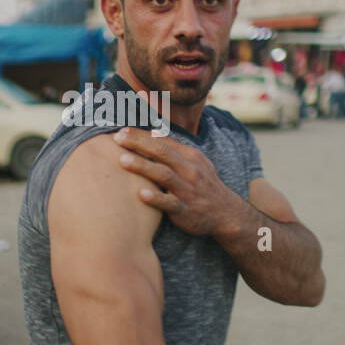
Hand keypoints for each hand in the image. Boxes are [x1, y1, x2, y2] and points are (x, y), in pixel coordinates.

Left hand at [112, 127, 239, 236]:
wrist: (226, 214)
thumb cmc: (203, 185)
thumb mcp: (195, 163)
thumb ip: (174, 150)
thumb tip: (151, 134)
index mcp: (190, 157)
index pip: (164, 141)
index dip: (142, 135)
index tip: (121, 130)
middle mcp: (189, 170)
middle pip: (162, 152)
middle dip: (139, 143)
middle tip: (117, 138)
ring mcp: (188, 190)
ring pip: (164, 175)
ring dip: (143, 166)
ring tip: (122, 160)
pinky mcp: (185, 210)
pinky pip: (170, 204)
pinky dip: (156, 198)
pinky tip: (141, 194)